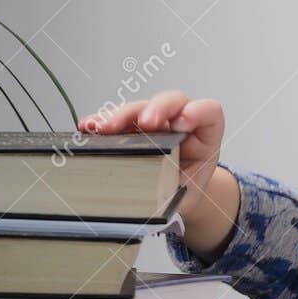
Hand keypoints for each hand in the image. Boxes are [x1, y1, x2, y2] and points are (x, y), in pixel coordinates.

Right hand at [78, 90, 222, 198]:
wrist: (175, 195)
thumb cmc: (183, 191)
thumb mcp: (186, 195)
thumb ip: (175, 190)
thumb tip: (152, 193)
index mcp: (203, 136)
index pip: (208, 112)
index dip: (198, 113)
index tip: (183, 124)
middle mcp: (179, 122)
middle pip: (171, 102)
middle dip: (156, 109)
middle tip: (145, 123)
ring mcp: (153, 122)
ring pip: (139, 108)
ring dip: (121, 116)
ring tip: (104, 128)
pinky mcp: (131, 127)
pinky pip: (116, 119)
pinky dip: (102, 122)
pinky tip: (89, 128)